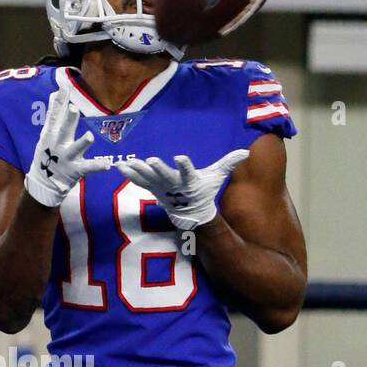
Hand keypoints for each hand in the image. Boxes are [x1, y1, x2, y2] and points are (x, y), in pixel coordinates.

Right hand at [25, 88, 112, 206]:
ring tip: (89, 136)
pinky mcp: (75, 170)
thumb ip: (53, 114)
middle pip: (64, 130)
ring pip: (76, 149)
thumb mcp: (47, 134)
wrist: (44, 183)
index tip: (64, 88)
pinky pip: (88, 168)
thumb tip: (54, 93)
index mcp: (51, 134)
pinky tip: (107, 164)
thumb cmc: (48, 154)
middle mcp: (58, 145)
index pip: (55, 115)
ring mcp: (66, 158)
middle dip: (68, 120)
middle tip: (73, 108)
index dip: (59, 102)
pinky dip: (97, 166)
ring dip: (82, 143)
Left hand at [120, 148, 249, 231]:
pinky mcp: (153, 189)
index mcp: (190, 181)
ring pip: (149, 179)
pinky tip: (119, 166)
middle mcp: (174, 186)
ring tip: (128, 162)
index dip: (184, 165)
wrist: (190, 213)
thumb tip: (246, 152)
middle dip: (158, 169)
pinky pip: (140, 182)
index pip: (188, 171)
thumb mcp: (217, 178)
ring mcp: (162, 188)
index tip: (179, 157)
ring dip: (139, 171)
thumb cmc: (204, 191)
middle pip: (165, 176)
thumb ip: (228, 163)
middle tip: (150, 160)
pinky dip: (130, 175)